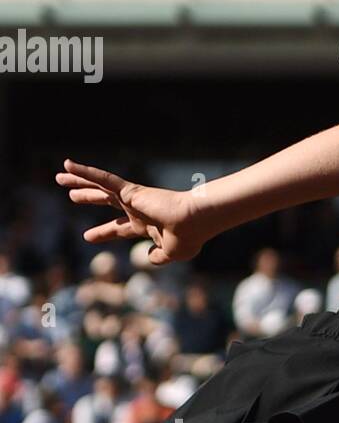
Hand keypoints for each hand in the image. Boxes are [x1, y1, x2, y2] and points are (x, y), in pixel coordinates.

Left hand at [57, 160, 209, 265]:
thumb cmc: (189, 237)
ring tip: (60, 177)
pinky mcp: (130, 191)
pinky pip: (103, 179)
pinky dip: (86, 171)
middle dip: (88, 198)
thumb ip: (159, 257)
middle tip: (72, 197)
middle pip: (106, 202)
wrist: (195, 222)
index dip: (103, 232)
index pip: (119, 228)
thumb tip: (148, 258)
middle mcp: (137, 209)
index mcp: (145, 225)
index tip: (88, 237)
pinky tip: (68, 164)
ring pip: (100, 187)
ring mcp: (133, 198)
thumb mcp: (172, 254)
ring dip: (80, 182)